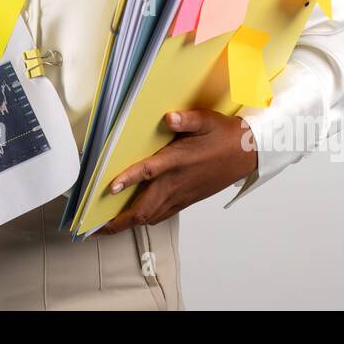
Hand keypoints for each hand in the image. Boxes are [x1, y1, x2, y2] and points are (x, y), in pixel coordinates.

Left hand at [96, 109, 257, 234]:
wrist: (247, 154)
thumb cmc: (224, 136)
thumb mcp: (206, 120)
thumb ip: (187, 120)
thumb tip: (170, 117)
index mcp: (177, 161)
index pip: (148, 172)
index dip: (128, 180)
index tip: (110, 187)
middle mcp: (176, 182)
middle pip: (144, 209)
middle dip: (119, 220)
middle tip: (96, 225)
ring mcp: (182, 194)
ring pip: (151, 216)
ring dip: (129, 223)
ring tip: (108, 226)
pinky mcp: (187, 200)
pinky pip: (162, 215)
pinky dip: (145, 219)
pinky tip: (135, 218)